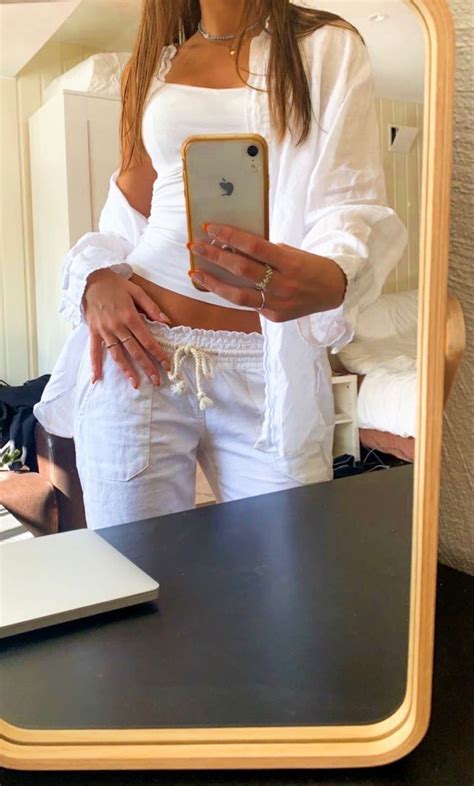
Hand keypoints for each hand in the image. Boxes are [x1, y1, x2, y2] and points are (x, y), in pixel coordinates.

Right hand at [83, 269, 171, 387]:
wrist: (90, 278)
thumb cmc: (115, 284)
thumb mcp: (137, 291)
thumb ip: (152, 307)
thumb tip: (167, 322)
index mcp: (130, 317)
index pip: (148, 340)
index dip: (158, 354)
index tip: (167, 366)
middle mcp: (118, 327)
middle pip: (135, 351)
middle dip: (147, 367)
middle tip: (157, 381)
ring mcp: (105, 331)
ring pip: (117, 355)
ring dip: (127, 370)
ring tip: (135, 384)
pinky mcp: (93, 332)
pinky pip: (94, 351)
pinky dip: (95, 365)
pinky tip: (97, 379)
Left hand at [187, 223, 346, 321]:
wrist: (334, 291)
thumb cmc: (310, 266)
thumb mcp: (291, 252)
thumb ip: (265, 252)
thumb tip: (232, 247)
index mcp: (290, 262)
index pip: (254, 247)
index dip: (230, 237)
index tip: (209, 228)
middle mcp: (284, 285)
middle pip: (242, 270)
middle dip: (215, 257)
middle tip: (195, 246)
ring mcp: (279, 304)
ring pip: (239, 296)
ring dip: (214, 284)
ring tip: (196, 274)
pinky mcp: (275, 317)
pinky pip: (248, 306)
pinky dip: (232, 295)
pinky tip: (218, 287)